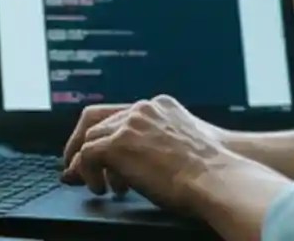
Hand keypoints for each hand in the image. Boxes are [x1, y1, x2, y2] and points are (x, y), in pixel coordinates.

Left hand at [60, 95, 233, 213]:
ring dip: (85, 164)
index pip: (118, 112)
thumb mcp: (186, 144)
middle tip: (77, 168)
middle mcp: (142, 109)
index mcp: (159, 106)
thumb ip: (160, 142)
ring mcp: (130, 124)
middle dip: (84, 147)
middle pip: (97, 121)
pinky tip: (100, 188)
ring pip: (89, 138)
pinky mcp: (119, 143)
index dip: (103, 132)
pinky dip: (86, 173)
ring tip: (94, 185)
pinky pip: (86, 155)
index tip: (96, 150)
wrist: (216, 177)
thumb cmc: (210, 171)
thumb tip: (138, 165)